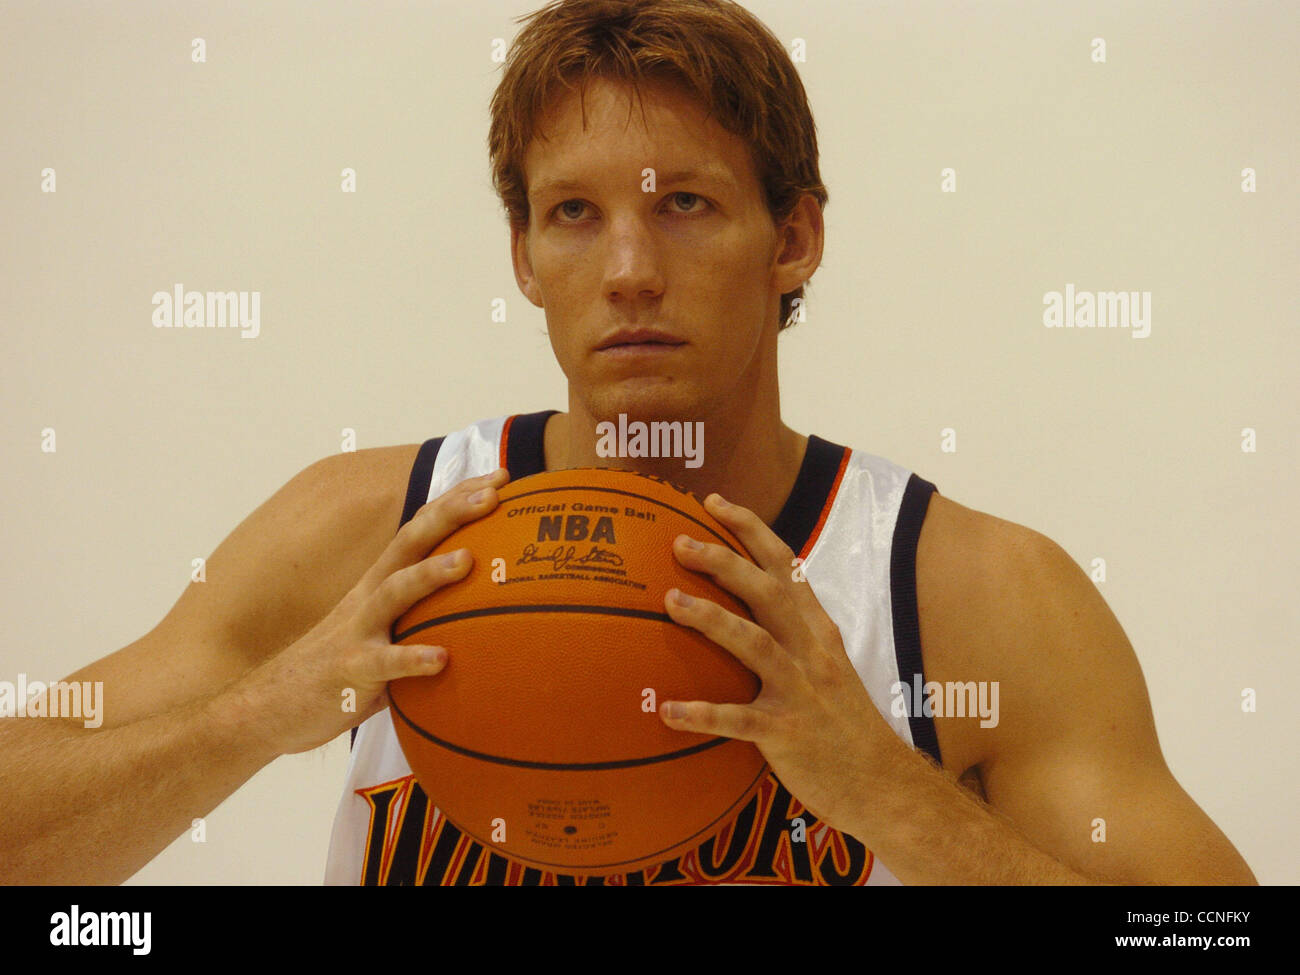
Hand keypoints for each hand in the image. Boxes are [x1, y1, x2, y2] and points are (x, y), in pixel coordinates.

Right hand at [229, 467, 510, 755]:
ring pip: (395, 592)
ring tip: (468, 559)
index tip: (500, 476)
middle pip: (411, 541)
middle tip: (494, 493)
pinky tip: (441, 658)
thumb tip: (484, 620)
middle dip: (452, 513)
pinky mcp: (348, 670)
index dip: (457, 499)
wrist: (269, 706)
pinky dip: (412, 658)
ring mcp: (357, 630)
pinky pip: (384, 663)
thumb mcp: (384, 634)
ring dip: (430, 573)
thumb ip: (423, 621)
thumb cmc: (338, 670)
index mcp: (380, 582)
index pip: (422, 529)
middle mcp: (369, 596)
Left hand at [658, 492, 892, 836]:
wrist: (883, 783)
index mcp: (818, 631)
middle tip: (679, 541)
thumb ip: (791, 637)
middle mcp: (810, 651)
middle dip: (722, 560)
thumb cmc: (844, 725)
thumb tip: (744, 612)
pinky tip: (666, 711)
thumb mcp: (826, 666)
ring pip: (753, 642)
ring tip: (669, 601)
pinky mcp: (786, 733)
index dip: (750, 529)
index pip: (785, 565)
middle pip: (766, 591)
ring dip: (710, 618)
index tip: (714, 503)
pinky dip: (701, 714)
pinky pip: (737, 720)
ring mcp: (800, 690)